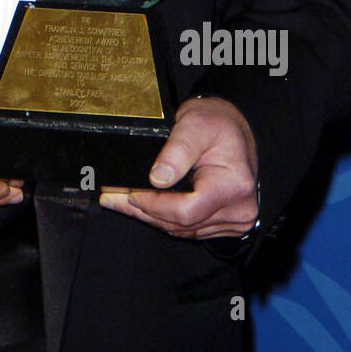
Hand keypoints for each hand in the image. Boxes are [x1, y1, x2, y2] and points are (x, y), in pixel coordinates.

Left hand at [98, 96, 258, 239]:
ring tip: (119, 200)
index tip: (130, 192)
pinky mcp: (225, 223)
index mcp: (233, 185)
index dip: (153, 205)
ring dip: (149, 216)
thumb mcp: (195, 124)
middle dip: (143, 210)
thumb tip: (157, 178)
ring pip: (182, 229)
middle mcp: (238, 209)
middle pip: (181, 224)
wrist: (233, 128)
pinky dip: (164, 217)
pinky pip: (188, 227)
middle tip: (111, 197)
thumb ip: (177, 150)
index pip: (186, 210)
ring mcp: (233, 219)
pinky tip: (142, 206)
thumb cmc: (216, 122)